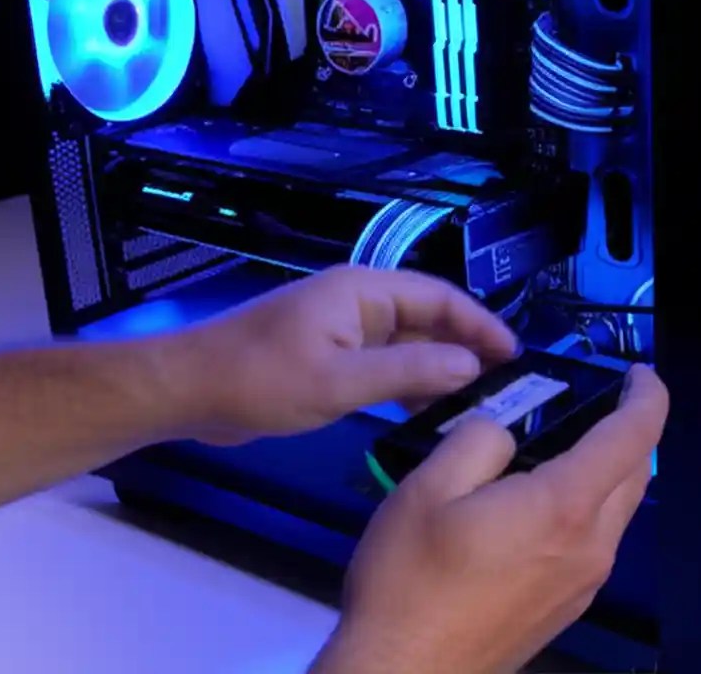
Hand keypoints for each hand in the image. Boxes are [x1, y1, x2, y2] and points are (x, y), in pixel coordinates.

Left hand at [169, 265, 517, 443]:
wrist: (186, 391)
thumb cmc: (258, 380)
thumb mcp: (339, 381)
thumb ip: (408, 372)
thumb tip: (469, 366)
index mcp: (362, 292)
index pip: (440, 298)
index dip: (480, 323)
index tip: (514, 355)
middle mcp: (357, 303)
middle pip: (427, 318)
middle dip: (466, 346)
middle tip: (504, 383)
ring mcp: (341, 330)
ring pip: (407, 343)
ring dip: (439, 367)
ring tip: (475, 400)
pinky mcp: (327, 356)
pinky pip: (383, 363)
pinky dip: (409, 381)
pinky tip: (426, 409)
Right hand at [311, 365, 668, 673]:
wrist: (404, 673)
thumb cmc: (411, 581)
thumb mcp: (428, 489)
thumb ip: (478, 440)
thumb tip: (504, 431)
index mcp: (565, 506)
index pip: (634, 435)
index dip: (648, 394)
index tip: (639, 371)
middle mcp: (591, 545)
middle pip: (637, 472)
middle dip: (631, 428)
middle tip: (601, 398)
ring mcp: (584, 582)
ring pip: (618, 510)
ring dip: (609, 470)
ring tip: (563, 443)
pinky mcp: (567, 606)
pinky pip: (595, 540)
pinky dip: (587, 505)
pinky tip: (539, 501)